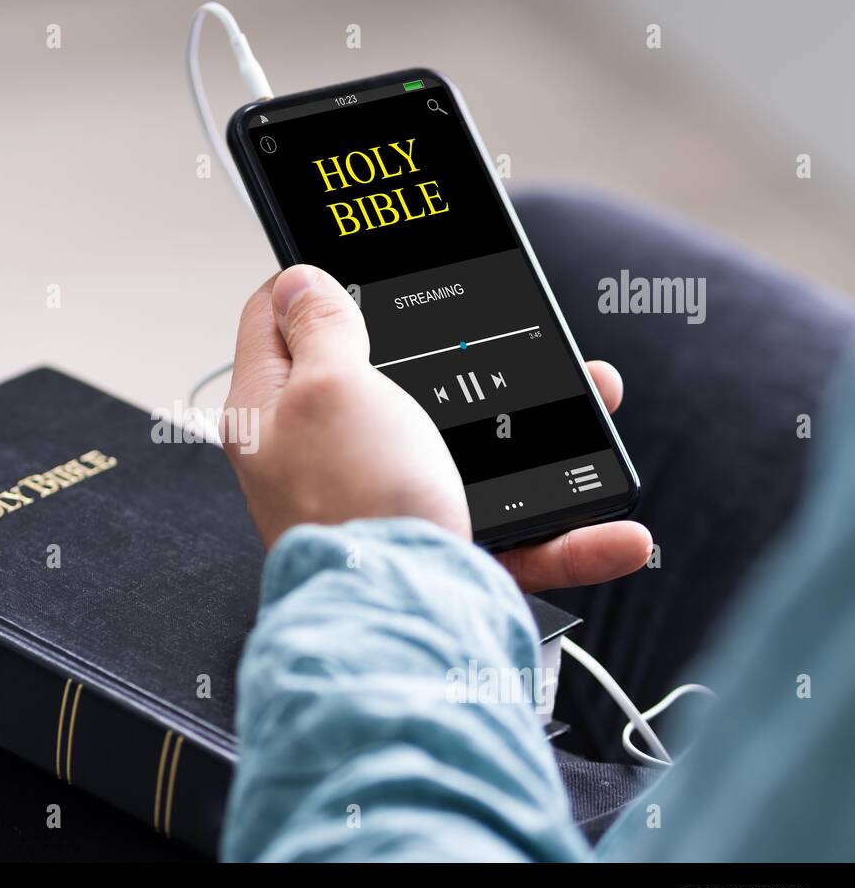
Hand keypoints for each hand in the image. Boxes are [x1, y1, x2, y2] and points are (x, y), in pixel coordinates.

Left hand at [222, 264, 650, 592]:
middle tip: (500, 326)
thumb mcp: (331, 388)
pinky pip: (513, 529)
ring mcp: (381, 502)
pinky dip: (563, 529)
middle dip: (455, 350)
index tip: (361, 261)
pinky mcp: (436, 549)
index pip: (274, 319)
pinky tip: (613, 528)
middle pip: (386, 377)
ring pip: (466, 446)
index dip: (314, 280)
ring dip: (537, 425)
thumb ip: (321, 329)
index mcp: (274, 410)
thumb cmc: (354, 503)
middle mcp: (320, 456)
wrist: (401, 626)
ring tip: (595, 395)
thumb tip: (299, 280)